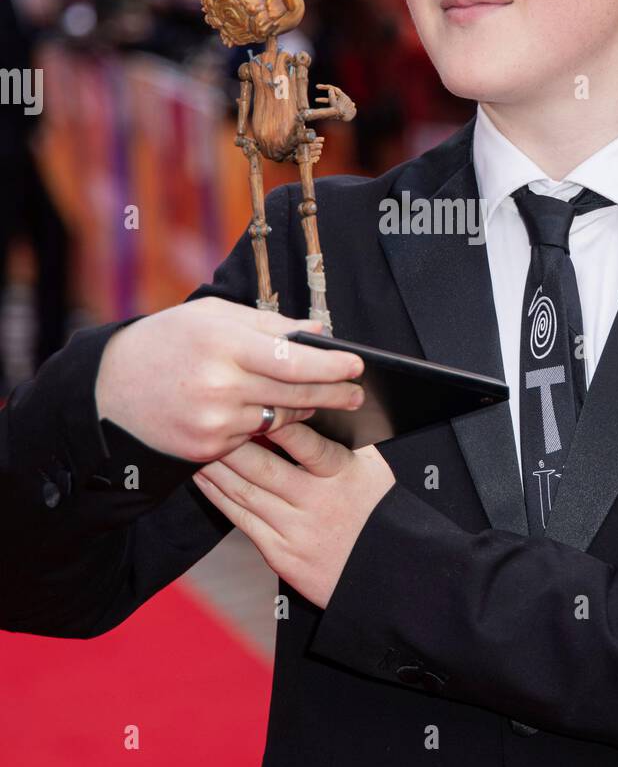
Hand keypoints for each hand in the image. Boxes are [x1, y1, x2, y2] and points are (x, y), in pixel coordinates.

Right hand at [95, 297, 365, 462]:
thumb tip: (318, 333)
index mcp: (224, 345)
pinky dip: (268, 428)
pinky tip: (282, 418)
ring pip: (278, 421)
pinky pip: (252, 439)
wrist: (110, 387)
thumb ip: (269, 324)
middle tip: (356, 393)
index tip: (357, 365)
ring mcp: (213, 422)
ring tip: (323, 402)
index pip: (293, 360)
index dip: (331, 366)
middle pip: (294, 395)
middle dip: (332, 394)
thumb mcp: (214, 316)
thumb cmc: (168, 341)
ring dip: (303, 412)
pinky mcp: (206, 450)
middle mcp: (220, 386)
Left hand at [191, 421, 395, 607]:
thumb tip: (320, 402)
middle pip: (263, 469)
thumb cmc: (381, 511)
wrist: (387, 574)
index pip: (305, 444)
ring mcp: (295, 531)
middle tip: (205, 420)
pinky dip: (219, 497)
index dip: (276, 424)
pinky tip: (204, 479)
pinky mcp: (280, 555)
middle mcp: (316, 503)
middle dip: (230, 443)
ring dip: (216, 469)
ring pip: (245, 493)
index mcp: (341, 475)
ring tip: (193, 445)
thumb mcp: (377, 468)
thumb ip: (348, 439)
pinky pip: (242, 521)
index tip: (252, 403)